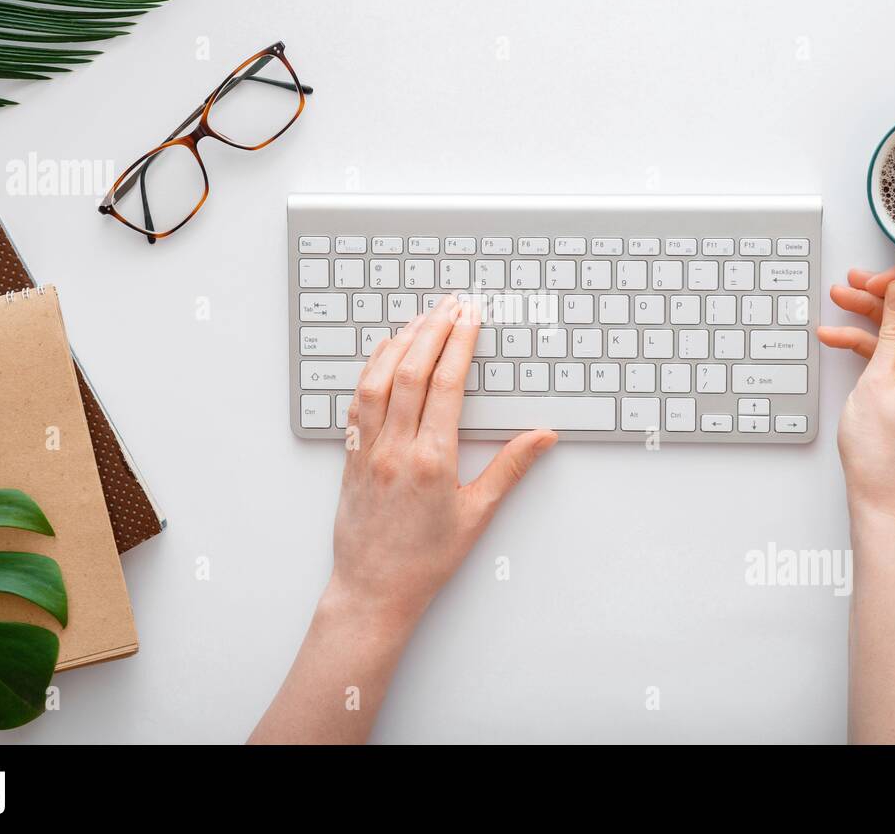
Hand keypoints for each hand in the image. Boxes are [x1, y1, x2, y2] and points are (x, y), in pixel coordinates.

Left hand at [329, 294, 557, 627]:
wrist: (373, 591)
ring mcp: (367, 449)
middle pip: (411, 370)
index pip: (446, 384)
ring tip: (423, 316)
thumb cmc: (425, 561)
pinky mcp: (350, 455)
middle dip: (434, 328)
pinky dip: (372, 367)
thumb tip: (544, 436)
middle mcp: (395, 448)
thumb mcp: (477, 515)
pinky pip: (358, 400)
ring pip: (379, 378)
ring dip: (401, 340)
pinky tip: (384, 351)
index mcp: (431, 460)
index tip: (472, 317)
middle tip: (453, 302)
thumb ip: (511, 468)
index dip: (460, 343)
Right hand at [817, 266, 894, 525]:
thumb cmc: (881, 458)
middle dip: (885, 299)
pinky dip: (878, 353)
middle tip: (851, 287)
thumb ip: (893, 332)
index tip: (879, 274)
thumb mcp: (877, 383)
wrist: (885, 507)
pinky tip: (844, 344)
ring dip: (875, 323)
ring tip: (838, 309)